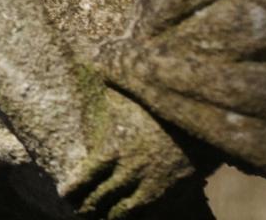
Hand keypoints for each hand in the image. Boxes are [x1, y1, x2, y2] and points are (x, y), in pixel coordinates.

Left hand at [58, 88, 199, 218]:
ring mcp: (152, 185)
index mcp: (112, 149)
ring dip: (108, 215)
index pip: (81, 181)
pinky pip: (149, 214)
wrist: (201, 112)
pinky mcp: (173, 192)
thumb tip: (87, 60)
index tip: (64, 193)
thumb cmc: (157, 98)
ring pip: (123, 212)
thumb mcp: (123, 92)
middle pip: (98, 200)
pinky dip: (136, 217)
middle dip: (85, 207)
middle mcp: (128, 172)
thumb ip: (103, 82)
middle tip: (78, 209)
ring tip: (101, 215)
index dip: (70, 191)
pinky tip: (130, 214)